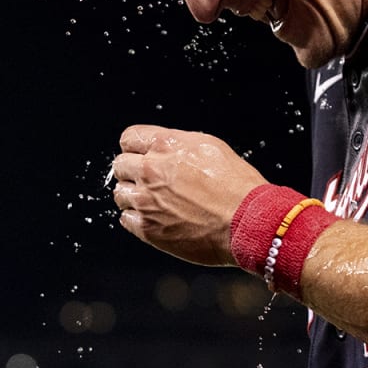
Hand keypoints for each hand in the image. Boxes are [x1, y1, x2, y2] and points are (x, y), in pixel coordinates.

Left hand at [109, 124, 266, 266]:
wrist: (247, 222)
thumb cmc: (237, 186)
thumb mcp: (211, 147)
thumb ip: (179, 144)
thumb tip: (167, 147)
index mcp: (165, 145)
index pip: (129, 138)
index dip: (135, 147)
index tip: (140, 154)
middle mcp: (150, 170)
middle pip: (119, 165)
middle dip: (132, 171)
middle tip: (148, 180)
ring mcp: (146, 201)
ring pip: (120, 193)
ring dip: (133, 195)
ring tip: (154, 202)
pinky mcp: (148, 228)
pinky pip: (125, 219)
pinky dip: (136, 218)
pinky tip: (154, 218)